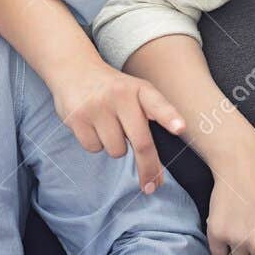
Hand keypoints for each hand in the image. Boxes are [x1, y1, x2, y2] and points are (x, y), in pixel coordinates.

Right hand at [52, 62, 185, 192]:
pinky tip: (91, 125)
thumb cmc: (113, 89)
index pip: (157, 103)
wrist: (74, 68)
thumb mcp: (134, 91)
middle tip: (151, 186)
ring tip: (106, 125)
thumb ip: (149, 115)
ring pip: (116, 150)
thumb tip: (157, 160)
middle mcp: (120, 95)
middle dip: (148, 168)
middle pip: (140, 142)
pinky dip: (95, 143)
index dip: (169, 117)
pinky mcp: (77, 117)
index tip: (180, 129)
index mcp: (139, 89)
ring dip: (114, 146)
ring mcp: (97, 106)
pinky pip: (94, 148)